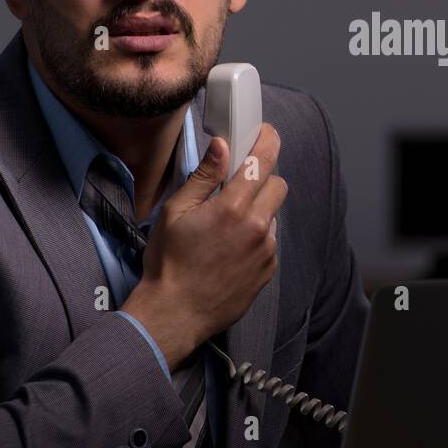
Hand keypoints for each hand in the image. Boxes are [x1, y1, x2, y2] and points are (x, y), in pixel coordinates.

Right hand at [120, 123, 286, 369]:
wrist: (175, 314)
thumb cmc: (169, 263)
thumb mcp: (175, 212)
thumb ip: (204, 177)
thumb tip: (222, 146)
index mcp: (232, 208)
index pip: (262, 161)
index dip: (268, 141)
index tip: (266, 134)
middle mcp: (257, 228)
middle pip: (278, 185)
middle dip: (262, 178)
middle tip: (237, 186)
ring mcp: (266, 251)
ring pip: (274, 214)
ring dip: (258, 211)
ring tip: (227, 226)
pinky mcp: (268, 270)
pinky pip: (270, 241)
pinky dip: (257, 238)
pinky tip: (231, 249)